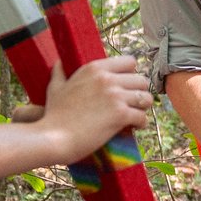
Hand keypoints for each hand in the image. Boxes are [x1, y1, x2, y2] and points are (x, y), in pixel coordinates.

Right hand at [39, 56, 153, 158]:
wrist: (54, 137)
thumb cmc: (53, 114)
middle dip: (139, 93)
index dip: (130, 75)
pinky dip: (141, 124)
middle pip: (142, 80)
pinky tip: (134, 127)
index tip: (125, 86)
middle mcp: (107, 78)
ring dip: (142, 108)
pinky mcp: (120, 114)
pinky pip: (143, 117)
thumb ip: (59, 73)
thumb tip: (58, 62)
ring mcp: (115, 96)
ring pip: (146, 98)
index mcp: (95, 68)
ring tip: (134, 115)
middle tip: (131, 104)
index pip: (129, 62)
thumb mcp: (55, 88)